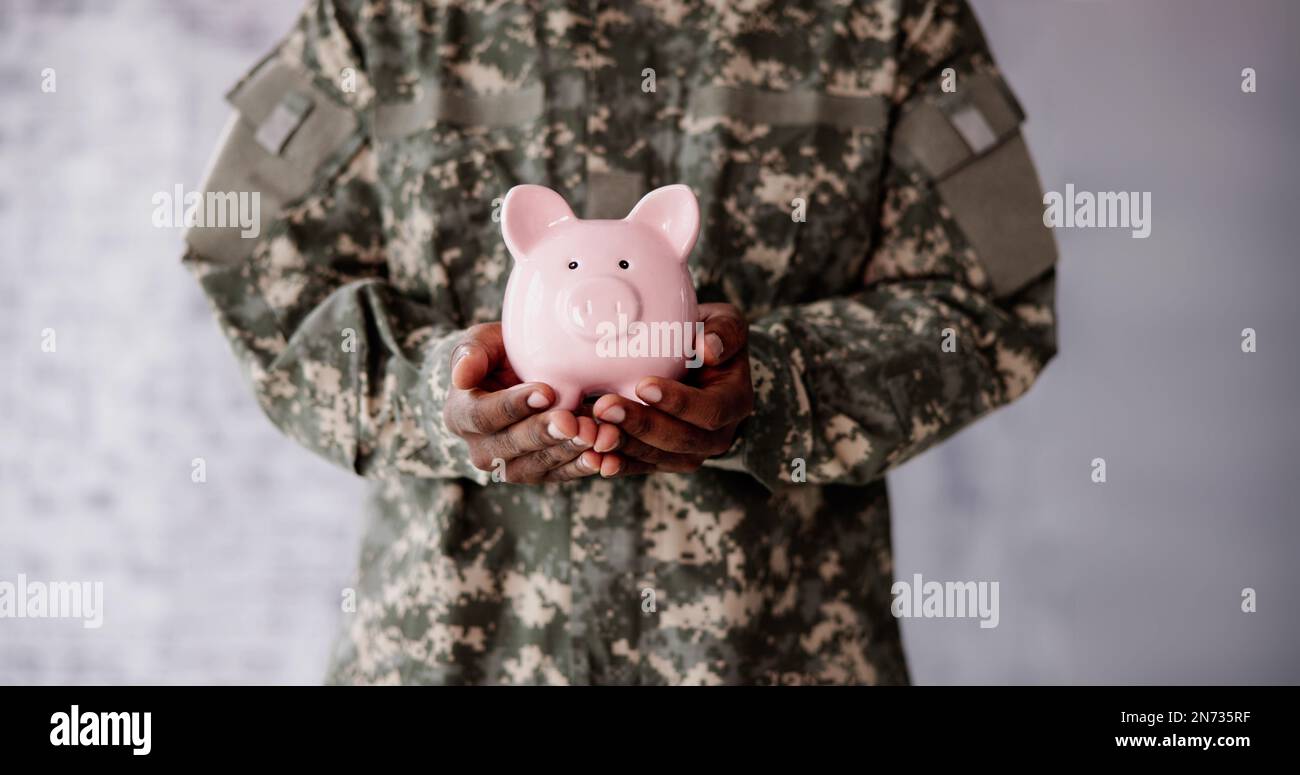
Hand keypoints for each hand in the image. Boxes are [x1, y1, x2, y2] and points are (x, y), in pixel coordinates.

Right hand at [442, 323, 601, 482]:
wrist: (522, 378)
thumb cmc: (500, 356)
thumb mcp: (483, 344)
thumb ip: (471, 354)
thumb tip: (460, 376)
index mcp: (461, 415)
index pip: (483, 416)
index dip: (514, 406)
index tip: (545, 392)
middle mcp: (481, 448)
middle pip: (511, 445)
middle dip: (544, 433)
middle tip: (571, 421)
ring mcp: (509, 465)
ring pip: (536, 464)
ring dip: (566, 451)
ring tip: (591, 434)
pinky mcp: (539, 473)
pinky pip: (558, 475)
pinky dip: (580, 466)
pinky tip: (600, 456)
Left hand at [591, 303, 754, 476]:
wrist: (694, 361)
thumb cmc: (708, 336)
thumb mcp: (725, 323)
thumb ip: (725, 332)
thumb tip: (709, 350)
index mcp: (735, 402)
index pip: (711, 410)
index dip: (679, 402)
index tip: (644, 385)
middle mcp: (717, 436)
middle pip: (681, 439)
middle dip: (641, 425)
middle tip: (605, 407)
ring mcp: (690, 452)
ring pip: (657, 458)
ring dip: (623, 446)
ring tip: (592, 433)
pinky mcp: (663, 460)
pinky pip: (640, 466)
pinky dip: (616, 463)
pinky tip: (592, 458)